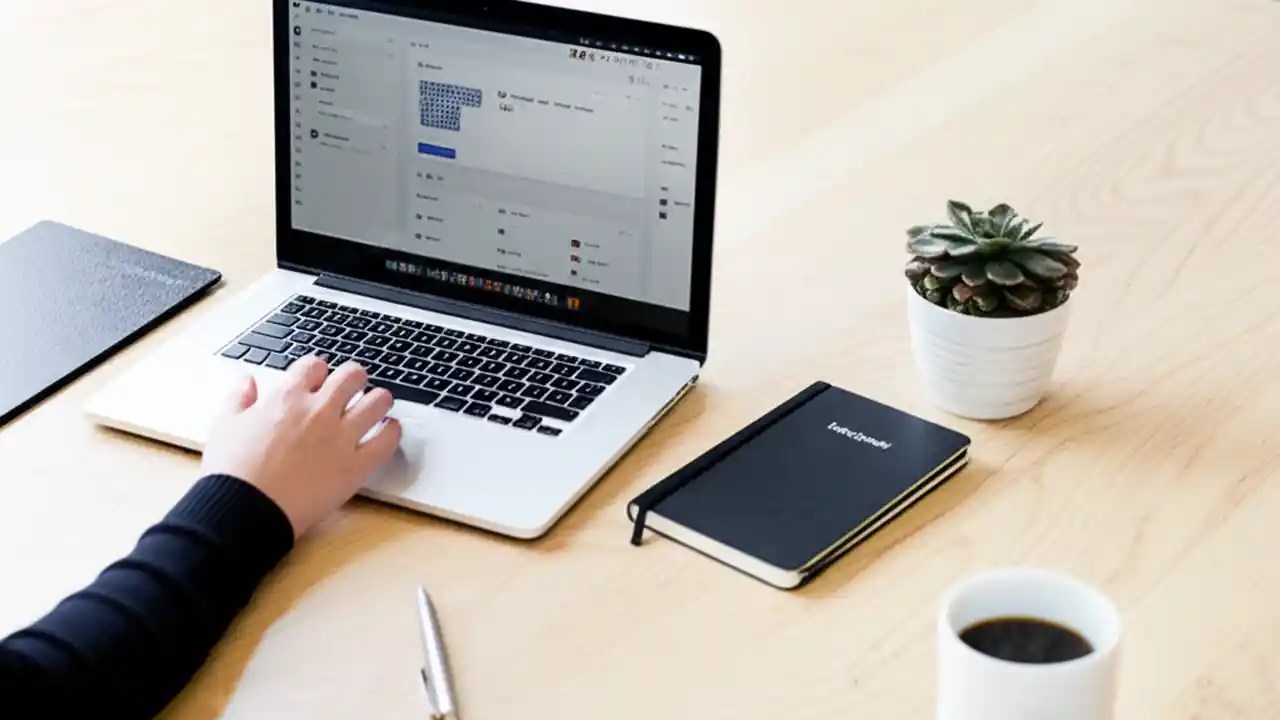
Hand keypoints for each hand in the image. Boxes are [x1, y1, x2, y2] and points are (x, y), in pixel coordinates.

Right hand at [201, 357, 403, 538]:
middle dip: (354, 379)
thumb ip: (239, 398)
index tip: (319, 381)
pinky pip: (388, 439)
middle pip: (353, 375)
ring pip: (378, 400)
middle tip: (354, 389)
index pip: (315, 364)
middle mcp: (319, 410)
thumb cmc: (232, 472)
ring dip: (379, 400)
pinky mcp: (356, 465)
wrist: (244, 509)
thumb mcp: (225, 425)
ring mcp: (340, 436)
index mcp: (287, 397)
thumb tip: (247, 380)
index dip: (319, 371)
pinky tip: (388, 432)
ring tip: (376, 407)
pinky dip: (392, 432)